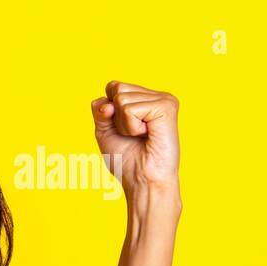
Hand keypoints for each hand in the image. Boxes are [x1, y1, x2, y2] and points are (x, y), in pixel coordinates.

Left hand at [91, 80, 180, 202]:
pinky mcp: (166, 106)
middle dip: (115, 117)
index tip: (122, 130)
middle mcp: (155, 95)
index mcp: (144, 98)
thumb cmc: (126, 159)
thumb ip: (100, 111)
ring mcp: (163, 99)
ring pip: (121, 99)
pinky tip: (147, 135)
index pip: (113, 86)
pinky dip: (131, 127)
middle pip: (116, 88)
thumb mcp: (104, 131)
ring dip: (124, 124)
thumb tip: (107, 102)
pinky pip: (130, 109)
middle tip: (133, 134)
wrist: (142, 179)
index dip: (107, 110)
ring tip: (141, 136)